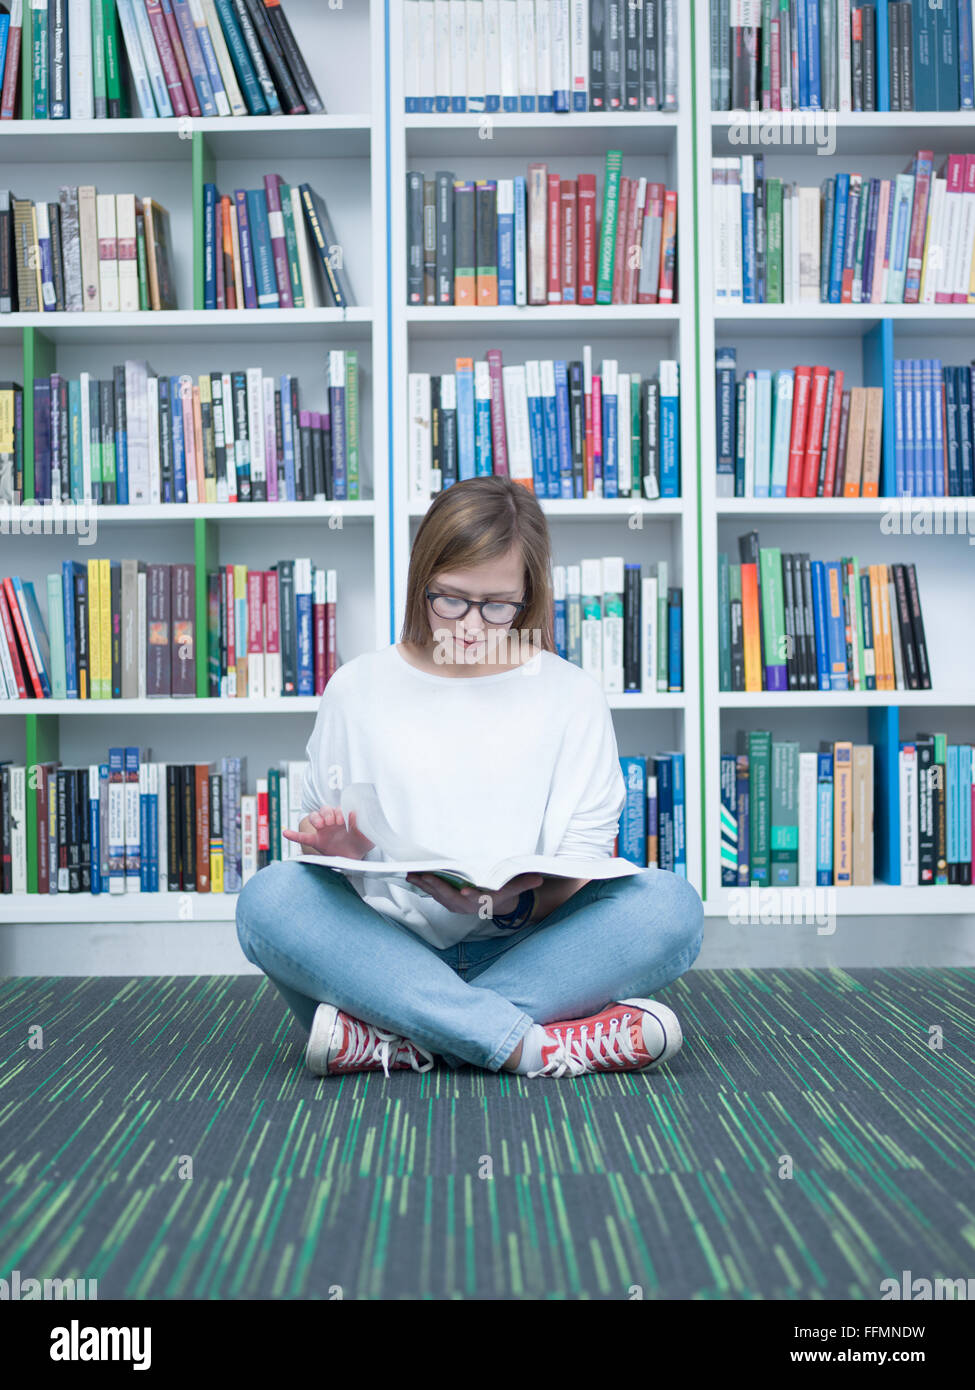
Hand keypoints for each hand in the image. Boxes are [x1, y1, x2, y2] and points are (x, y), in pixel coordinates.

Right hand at [283, 806, 374, 859]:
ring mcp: (323, 831)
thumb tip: (354, 814)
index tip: (342, 821)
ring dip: (316, 818)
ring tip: (321, 825)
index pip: (337, 809)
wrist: (357, 859)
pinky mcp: (317, 841)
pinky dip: (294, 835)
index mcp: (344, 818)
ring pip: (314, 817)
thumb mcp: (366, 836)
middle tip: (332, 822)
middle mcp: (332, 822)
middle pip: (324, 809)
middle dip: (327, 813)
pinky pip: (303, 837)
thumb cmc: (362, 844)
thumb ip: (362, 825)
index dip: (338, 812)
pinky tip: (286, 833)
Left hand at [404, 871, 543, 917]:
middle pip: (449, 896)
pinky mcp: (447, 900)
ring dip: (425, 885)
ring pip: (438, 895)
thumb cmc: (501, 892)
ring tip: (413, 874)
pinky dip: (424, 885)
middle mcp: (465, 904)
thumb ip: (524, 882)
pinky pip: (434, 893)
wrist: (493, 904)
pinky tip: (414, 876)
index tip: (464, 891)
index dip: (469, 896)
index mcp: (480, 901)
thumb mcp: (513, 888)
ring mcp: (454, 904)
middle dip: (436, 886)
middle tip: (425, 875)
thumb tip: (538, 878)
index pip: (474, 899)